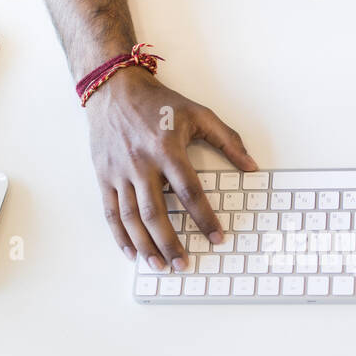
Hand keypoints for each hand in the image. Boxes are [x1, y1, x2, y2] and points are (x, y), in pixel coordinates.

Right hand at [89, 70, 255, 269]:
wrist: (113, 89)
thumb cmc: (158, 103)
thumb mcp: (198, 114)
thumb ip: (228, 140)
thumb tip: (251, 166)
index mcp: (167, 148)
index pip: (189, 192)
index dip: (204, 218)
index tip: (217, 238)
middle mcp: (141, 163)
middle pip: (156, 213)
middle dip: (171, 243)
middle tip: (184, 264)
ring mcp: (119, 172)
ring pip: (132, 218)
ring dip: (146, 246)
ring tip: (160, 267)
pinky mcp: (104, 176)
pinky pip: (111, 213)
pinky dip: (121, 236)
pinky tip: (132, 254)